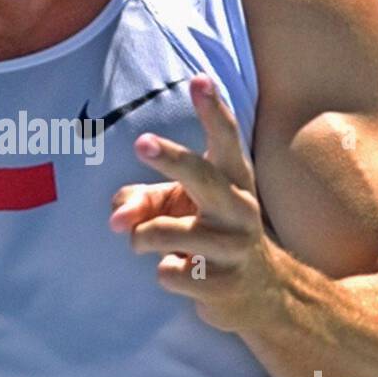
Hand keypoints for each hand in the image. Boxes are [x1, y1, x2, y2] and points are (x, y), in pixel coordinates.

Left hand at [109, 76, 276, 332]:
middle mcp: (240, 208)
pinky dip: (164, 273)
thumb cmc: (211, 235)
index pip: (226, 139)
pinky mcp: (222, 285)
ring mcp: (234, 248)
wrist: (261, 296)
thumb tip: (116, 218)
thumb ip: (144, 202)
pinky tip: (183, 275)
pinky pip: (168, 272)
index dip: (213, 109)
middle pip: (202, 178)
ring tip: (145, 243)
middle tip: (142, 143)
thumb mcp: (180, 210)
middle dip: (172, 159)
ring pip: (165, 233)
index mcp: (234, 180)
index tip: (200, 80)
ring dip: (142, 238)